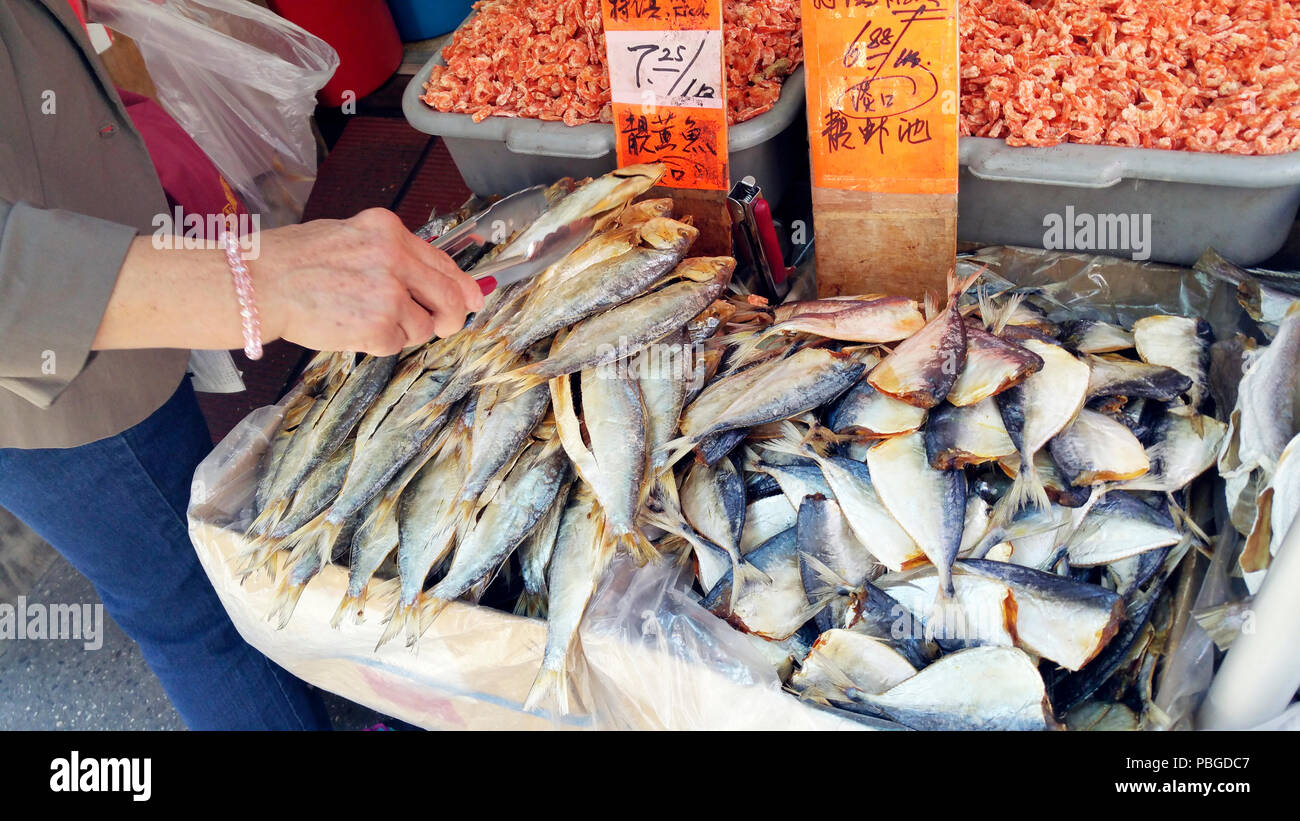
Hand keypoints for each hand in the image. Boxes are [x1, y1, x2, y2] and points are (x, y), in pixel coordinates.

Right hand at [253, 209, 485, 355]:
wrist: (260, 282)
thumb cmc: (295, 261)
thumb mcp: (351, 237)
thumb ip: (392, 254)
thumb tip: (432, 279)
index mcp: (389, 231)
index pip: (443, 261)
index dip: (462, 285)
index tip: (473, 297)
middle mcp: (395, 258)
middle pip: (449, 296)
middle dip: (452, 316)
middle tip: (446, 325)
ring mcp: (389, 293)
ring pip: (423, 326)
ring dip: (403, 330)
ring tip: (365, 318)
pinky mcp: (379, 326)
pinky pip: (398, 344)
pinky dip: (381, 344)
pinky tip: (353, 329)